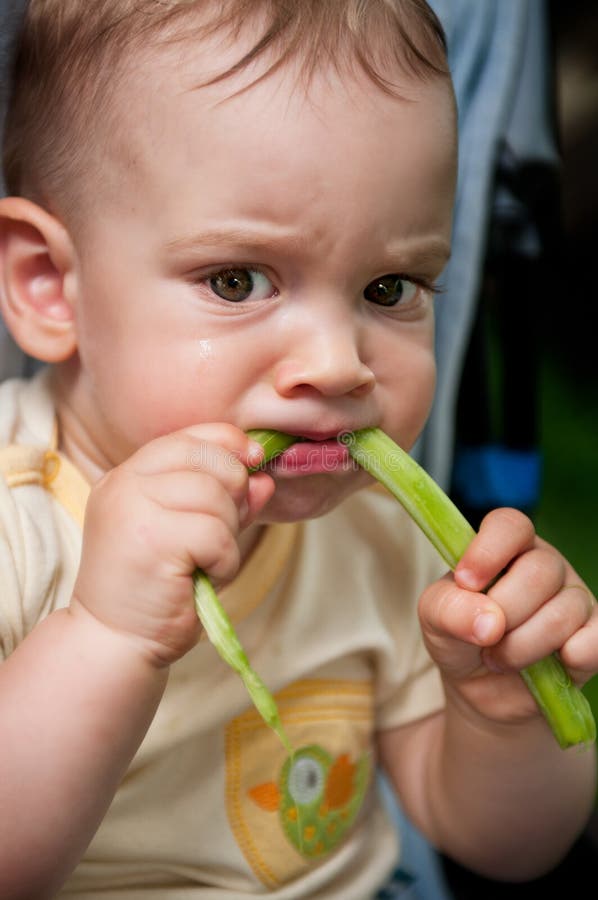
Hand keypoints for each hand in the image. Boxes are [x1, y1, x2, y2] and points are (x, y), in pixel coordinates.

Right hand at [72, 424, 274, 665]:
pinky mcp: (151, 538)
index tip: (253, 462)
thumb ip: (227, 503)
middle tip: (222, 533)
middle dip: (233, 492)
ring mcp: (133, 508)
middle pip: (208, 459)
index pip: (189, 437)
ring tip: (208, 562)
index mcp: (130, 476)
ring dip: (229, 535)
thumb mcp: (194, 536)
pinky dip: (224, 560)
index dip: (229, 445)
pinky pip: (216, 533)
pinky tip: (205, 577)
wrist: (116, 644)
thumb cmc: (157, 591)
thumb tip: (264, 477)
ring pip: (216, 497)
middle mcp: (125, 484)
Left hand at [418, 507, 597, 725]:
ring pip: (563, 613)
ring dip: (522, 648)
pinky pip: (595, 640)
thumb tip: (489, 622)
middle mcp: (545, 565)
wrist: (482, 691)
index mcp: (505, 549)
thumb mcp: (434, 620)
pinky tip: (555, 664)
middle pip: (539, 571)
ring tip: (502, 658)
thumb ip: (449, 609)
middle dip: (504, 614)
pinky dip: (572, 657)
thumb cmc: (459, 639)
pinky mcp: (594, 636)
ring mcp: (574, 598)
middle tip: (483, 639)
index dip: (489, 551)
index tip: (466, 582)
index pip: (510, 525)